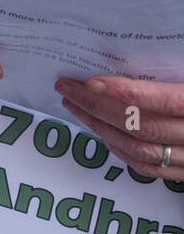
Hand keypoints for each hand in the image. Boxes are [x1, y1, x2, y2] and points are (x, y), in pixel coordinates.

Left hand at [57, 76, 183, 181]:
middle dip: (97, 107)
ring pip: (139, 149)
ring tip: (74, 106)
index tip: (91, 83)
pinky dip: (119, 149)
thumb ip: (167, 79)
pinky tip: (101, 133)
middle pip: (141, 126)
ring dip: (100, 127)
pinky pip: (147, 167)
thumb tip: (127, 67)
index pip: (165, 101)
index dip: (126, 93)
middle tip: (67, 89)